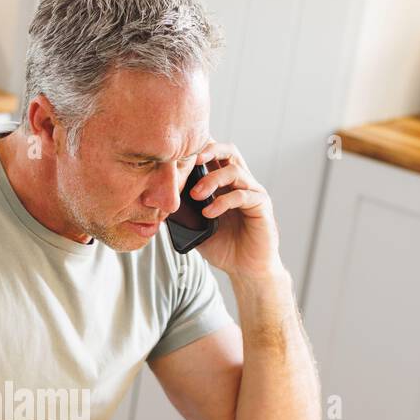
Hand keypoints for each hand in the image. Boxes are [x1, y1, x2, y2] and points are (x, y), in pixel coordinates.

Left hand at [191, 141, 285, 279]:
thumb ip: (183, 213)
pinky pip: (243, 196)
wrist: (246, 269)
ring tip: (195, 195)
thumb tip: (158, 204)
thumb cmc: (224, 247)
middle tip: (191, 161)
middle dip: (210, 151)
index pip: (215, 156)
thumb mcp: (196, 228)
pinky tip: (209, 213)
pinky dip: (223, 202)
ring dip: (212, 180)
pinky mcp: (261, 206)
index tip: (180, 154)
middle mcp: (241, 183)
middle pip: (230, 152)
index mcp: (226, 185)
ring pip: (235, 171)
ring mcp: (253, 193)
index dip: (200, 149)